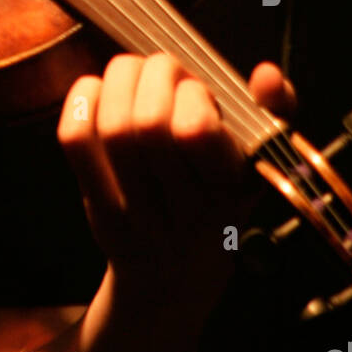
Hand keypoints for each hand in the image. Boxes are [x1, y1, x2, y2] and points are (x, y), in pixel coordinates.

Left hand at [55, 53, 294, 351]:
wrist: (175, 278)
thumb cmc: (220, 200)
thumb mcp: (258, 159)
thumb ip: (274, 110)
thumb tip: (267, 75)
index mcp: (233, 191)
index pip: (196, 131)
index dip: (191, 93)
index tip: (196, 91)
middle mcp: (186, 211)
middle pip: (148, 123)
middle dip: (154, 77)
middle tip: (164, 73)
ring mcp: (138, 214)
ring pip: (113, 127)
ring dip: (121, 82)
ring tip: (135, 76)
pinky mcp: (99, 209)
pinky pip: (76, 140)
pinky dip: (83, 101)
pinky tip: (100, 91)